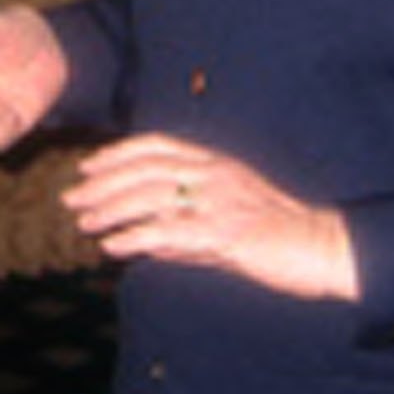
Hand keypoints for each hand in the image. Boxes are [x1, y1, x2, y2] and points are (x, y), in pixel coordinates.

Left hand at [62, 134, 359, 301]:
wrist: (322, 248)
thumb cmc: (275, 235)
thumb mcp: (229, 215)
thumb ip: (186, 221)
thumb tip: (144, 240)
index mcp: (216, 162)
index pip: (156, 146)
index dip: (117, 153)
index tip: (87, 166)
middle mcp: (215, 174)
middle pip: (145, 170)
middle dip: (102, 183)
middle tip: (71, 200)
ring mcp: (220, 201)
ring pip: (151, 197)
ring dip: (111, 209)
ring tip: (84, 224)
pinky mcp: (225, 233)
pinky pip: (169, 231)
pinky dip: (135, 236)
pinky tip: (113, 246)